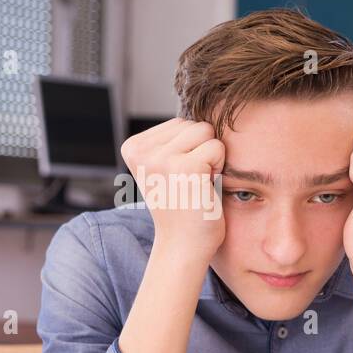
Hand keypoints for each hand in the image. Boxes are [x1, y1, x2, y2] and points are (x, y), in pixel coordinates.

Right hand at [121, 118, 225, 266]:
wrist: (184, 246)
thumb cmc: (183, 207)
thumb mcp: (166, 167)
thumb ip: (172, 141)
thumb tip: (202, 106)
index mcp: (133, 147)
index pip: (179, 123)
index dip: (190, 149)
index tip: (180, 177)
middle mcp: (142, 150)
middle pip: (193, 124)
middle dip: (201, 150)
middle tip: (192, 182)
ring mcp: (162, 157)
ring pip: (207, 133)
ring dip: (211, 158)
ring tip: (198, 184)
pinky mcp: (186, 166)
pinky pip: (218, 148)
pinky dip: (219, 168)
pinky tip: (205, 188)